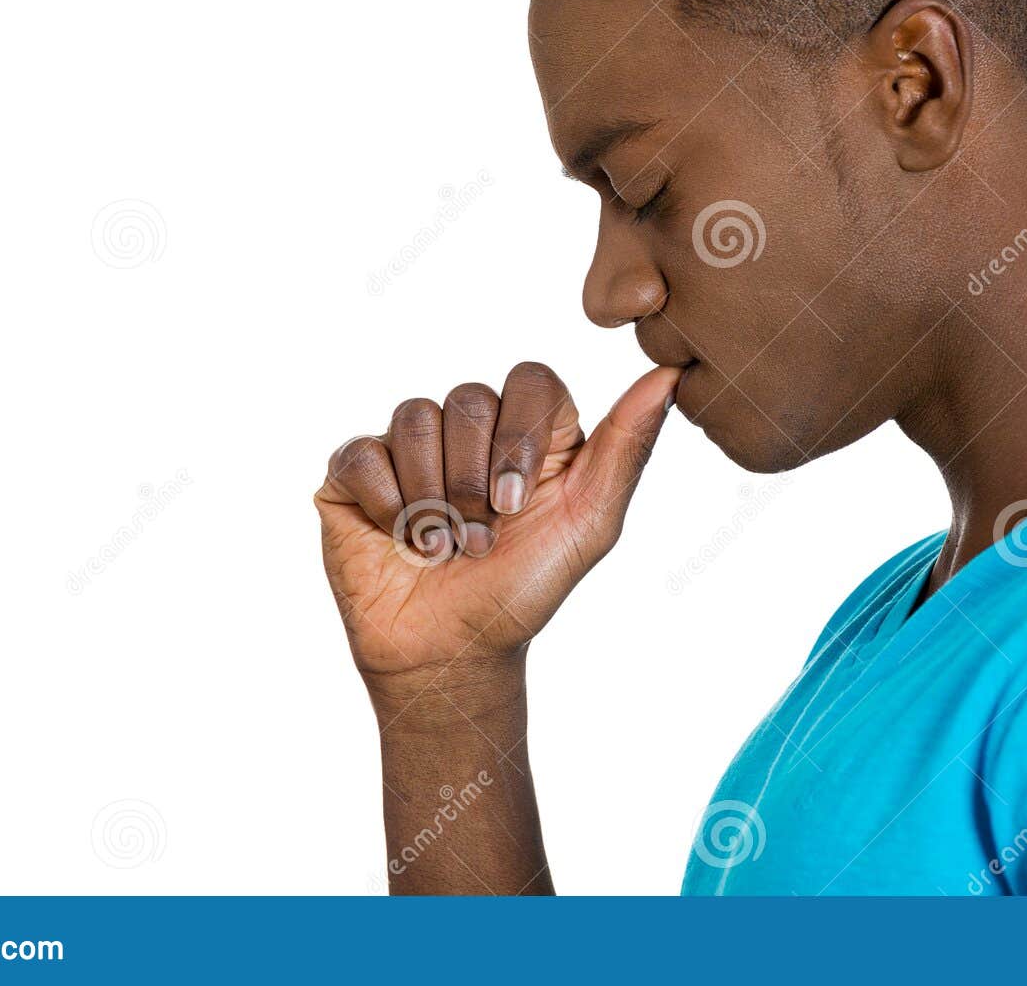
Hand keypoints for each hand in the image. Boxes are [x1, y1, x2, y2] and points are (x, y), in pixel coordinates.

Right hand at [315, 361, 680, 708]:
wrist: (450, 654)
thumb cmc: (522, 591)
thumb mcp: (589, 524)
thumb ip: (628, 446)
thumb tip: (670, 373)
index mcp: (529, 430)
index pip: (531, 379)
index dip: (521, 437)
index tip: (520, 504)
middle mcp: (468, 426)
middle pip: (469, 398)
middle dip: (476, 482)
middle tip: (480, 539)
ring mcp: (408, 445)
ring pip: (414, 418)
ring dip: (433, 499)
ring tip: (442, 546)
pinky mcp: (355, 471)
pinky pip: (363, 453)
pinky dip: (388, 506)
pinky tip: (401, 539)